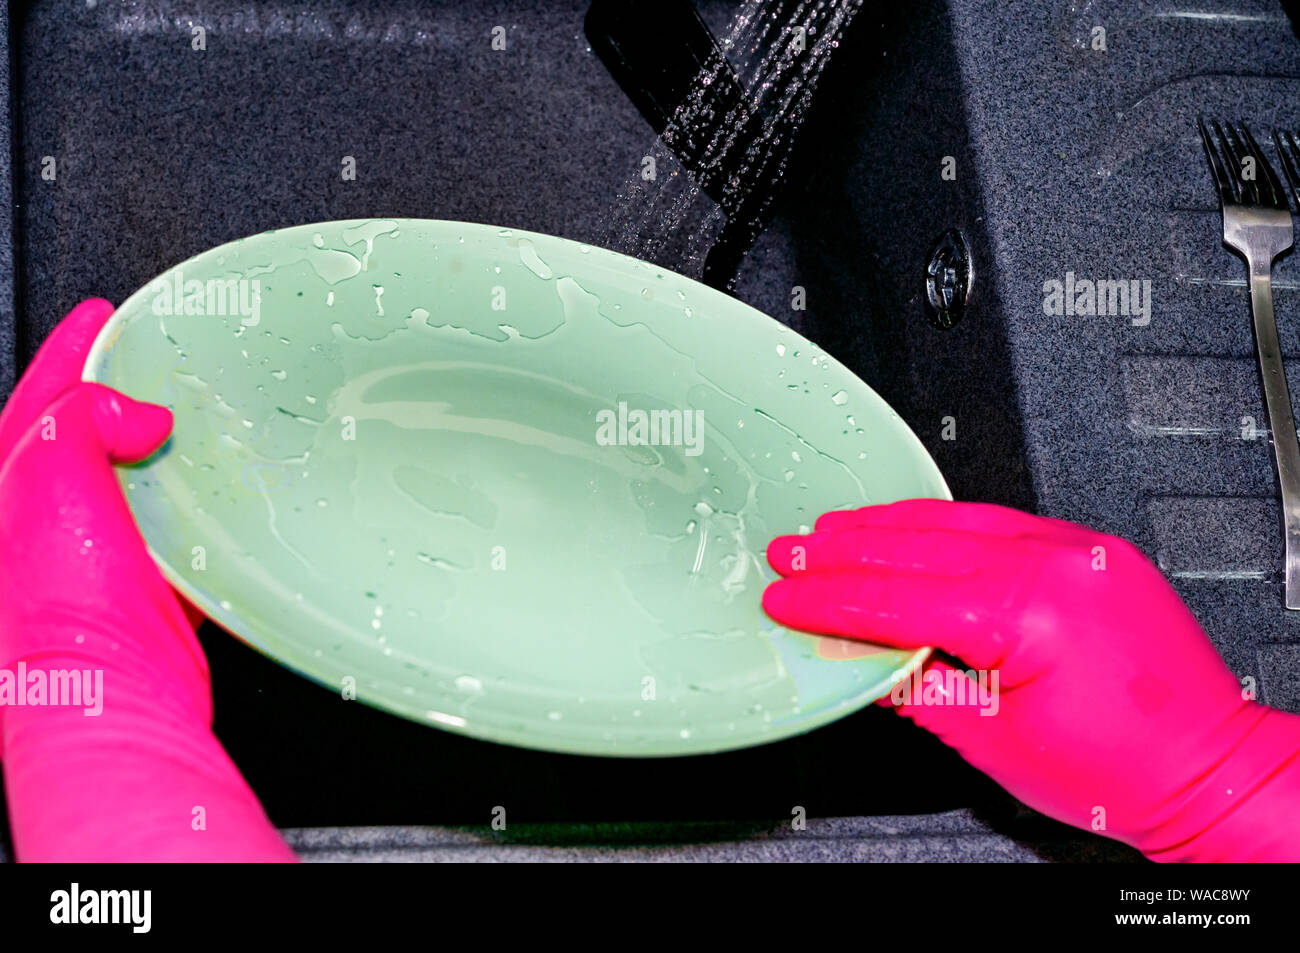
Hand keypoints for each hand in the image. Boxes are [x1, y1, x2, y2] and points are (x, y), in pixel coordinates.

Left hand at [0, 299, 293, 860]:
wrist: (110, 696)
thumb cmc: (65, 611)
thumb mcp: (53, 481)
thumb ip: (83, 420)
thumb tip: (135, 411)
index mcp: (9, 491)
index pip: (41, 397)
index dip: (71, 351)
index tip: (99, 318)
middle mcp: (42, 524)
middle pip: (87, 437)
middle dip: (121, 399)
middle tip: (157, 367)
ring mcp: (94, 560)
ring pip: (134, 487)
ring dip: (166, 458)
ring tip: (200, 427)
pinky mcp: (143, 593)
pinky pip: (174, 538)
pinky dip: (196, 516)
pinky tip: (220, 507)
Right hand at [763, 498, 1299, 860]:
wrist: (1205, 768)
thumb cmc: (1120, 772)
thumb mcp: (992, 741)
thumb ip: (915, 688)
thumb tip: (859, 660)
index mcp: (1028, 615)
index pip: (899, 600)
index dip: (832, 602)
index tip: (788, 599)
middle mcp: (1054, 565)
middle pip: (918, 547)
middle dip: (843, 551)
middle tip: (790, 552)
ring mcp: (1075, 549)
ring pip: (955, 520)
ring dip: (884, 526)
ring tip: (830, 531)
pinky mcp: (1087, 548)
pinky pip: (998, 519)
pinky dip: (941, 523)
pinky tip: (906, 525)